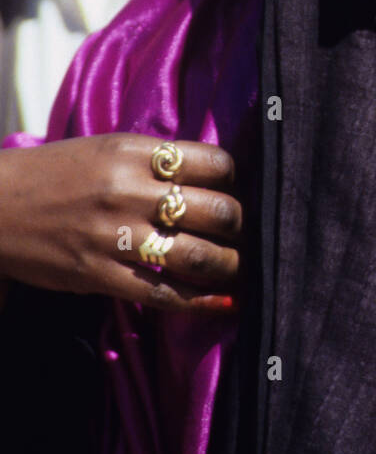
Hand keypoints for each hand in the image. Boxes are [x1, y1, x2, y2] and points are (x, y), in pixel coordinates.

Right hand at [0, 134, 240, 312]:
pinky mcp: (99, 274)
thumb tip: (216, 177)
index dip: (234, 181)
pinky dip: (201, 302)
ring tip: (237, 270)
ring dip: (230, 267)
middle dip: (239, 226)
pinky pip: (164, 293)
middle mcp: (129, 191)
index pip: (215, 163)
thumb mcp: (107, 149)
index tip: (231, 192)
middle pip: (218, 210)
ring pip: (199, 256)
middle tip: (240, 235)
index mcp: (134, 153)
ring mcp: (114, 235)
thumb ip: (157, 160)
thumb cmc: (56, 174)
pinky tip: (224, 304)